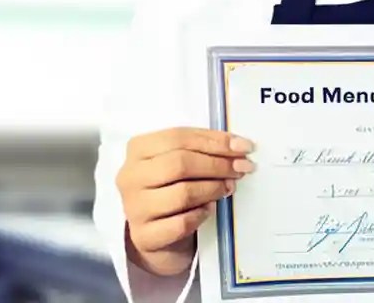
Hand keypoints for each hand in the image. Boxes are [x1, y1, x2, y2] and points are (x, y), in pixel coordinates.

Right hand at [116, 127, 254, 276]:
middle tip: (241, 168)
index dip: (214, 141)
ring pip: (182, 193)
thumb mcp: (178, 163)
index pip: (178, 137)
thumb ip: (201, 150)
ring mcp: (134, 207)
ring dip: (213, 189)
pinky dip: (201, 214)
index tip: (243, 146)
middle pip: (179, 163)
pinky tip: (210, 209)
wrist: (155, 236)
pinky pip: (181, 223)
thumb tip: (238, 146)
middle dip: (217, 164)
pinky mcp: (144, 236)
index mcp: (138, 149)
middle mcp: (130, 176)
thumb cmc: (170, 190)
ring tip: (228, 187)